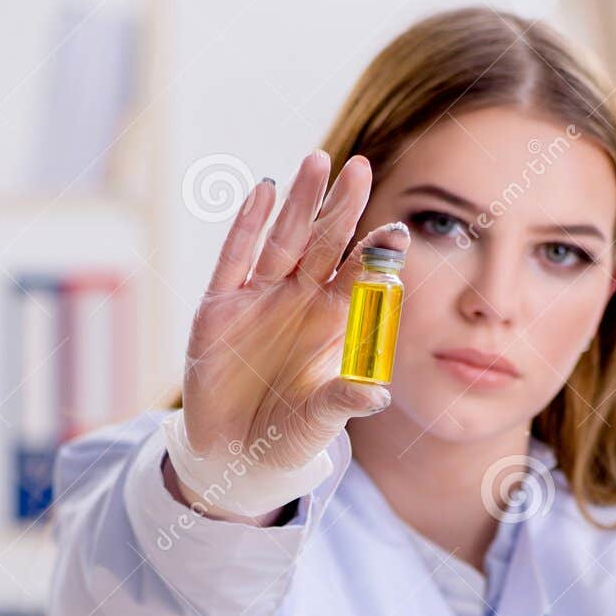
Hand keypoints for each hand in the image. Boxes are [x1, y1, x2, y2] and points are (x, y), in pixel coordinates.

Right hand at [183, 150, 407, 476]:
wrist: (233, 454)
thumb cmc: (287, 435)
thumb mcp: (318, 422)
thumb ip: (342, 400)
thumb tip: (379, 395)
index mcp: (332, 323)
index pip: (358, 278)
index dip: (375, 254)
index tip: (397, 231)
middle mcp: (300, 301)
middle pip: (324, 245)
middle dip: (341, 209)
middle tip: (361, 170)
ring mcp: (259, 298)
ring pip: (284, 240)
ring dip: (300, 203)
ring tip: (318, 162)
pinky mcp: (219, 307)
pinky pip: (235, 258)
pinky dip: (248, 225)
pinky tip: (264, 192)